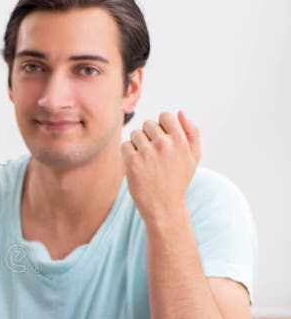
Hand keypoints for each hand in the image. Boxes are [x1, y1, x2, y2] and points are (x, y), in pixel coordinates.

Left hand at [122, 110, 200, 226]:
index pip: (165, 116)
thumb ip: (192, 133)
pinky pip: (125, 146)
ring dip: (137, 145)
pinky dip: (127, 154)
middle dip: (148, 136)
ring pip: (135, 134)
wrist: (164, 206)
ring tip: (145, 161)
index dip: (161, 127)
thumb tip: (180, 112)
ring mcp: (147, 152)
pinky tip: (136, 166)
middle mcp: (164, 144)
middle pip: (148, 124)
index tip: (162, 141)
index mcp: (180, 140)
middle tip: (153, 155)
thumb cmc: (178, 180)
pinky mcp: (132, 162)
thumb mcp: (194, 157)